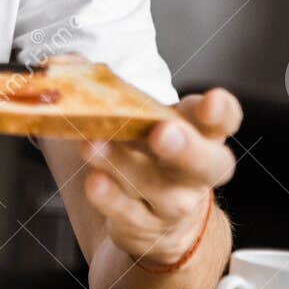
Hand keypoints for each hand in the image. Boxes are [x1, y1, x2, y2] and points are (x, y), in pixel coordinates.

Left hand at [77, 87, 240, 269]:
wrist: (160, 222)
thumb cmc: (149, 155)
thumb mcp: (140, 118)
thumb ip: (107, 87)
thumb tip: (66, 61)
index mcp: (201, 133)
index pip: (222, 121)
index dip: (221, 111)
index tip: (213, 100)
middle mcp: (195, 172)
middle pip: (205, 163)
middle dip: (186, 148)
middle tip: (164, 134)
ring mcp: (173, 203)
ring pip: (156, 187)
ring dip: (124, 166)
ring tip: (94, 147)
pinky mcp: (144, 227)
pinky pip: (128, 214)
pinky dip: (109, 199)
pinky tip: (94, 183)